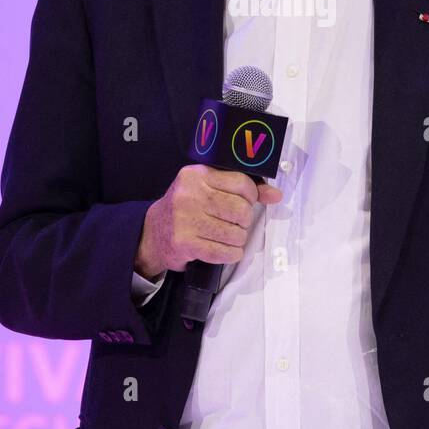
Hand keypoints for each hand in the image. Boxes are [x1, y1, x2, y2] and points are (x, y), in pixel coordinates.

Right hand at [133, 164, 280, 277]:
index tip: (246, 202)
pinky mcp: (185, 243)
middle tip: (235, 222)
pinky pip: (224, 252)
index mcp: (197, 175)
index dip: (251, 195)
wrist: (153, 233)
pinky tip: (225, 249)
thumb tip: (275, 195)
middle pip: (241, 210)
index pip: (241, 183)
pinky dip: (231, 253)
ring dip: (238, 239)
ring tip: (227, 236)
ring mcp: (186, 220)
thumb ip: (242, 189)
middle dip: (244, 220)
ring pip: (235, 233)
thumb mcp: (207, 189)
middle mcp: (190, 195)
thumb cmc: (186, 208)